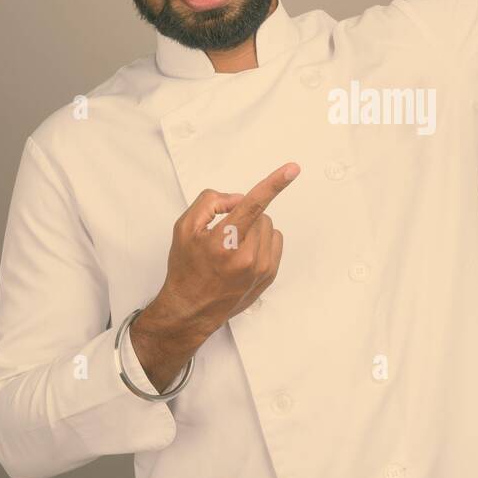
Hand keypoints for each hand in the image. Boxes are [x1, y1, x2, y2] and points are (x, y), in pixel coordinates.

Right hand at [143, 162, 299, 350]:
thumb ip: (210, 202)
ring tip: (233, 247)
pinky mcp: (270, 275)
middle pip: (259, 214)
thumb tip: (238, 198)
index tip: (292, 169)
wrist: (192, 308)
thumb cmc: (187, 268)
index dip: (274, 183)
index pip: (252, 205)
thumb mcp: (184, 227)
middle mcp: (246, 257)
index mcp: (223, 243)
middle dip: (244, 216)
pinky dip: (262, 241)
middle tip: (223, 234)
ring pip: (268, 226)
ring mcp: (261, 268)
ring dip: (254, 228)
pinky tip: (244, 254)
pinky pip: (274, 241)